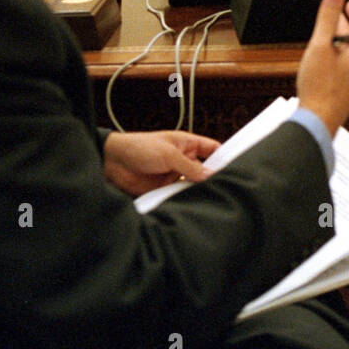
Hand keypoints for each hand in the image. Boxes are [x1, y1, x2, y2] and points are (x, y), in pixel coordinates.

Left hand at [102, 130, 218, 196]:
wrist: (112, 162)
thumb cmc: (138, 147)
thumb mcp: (168, 154)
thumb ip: (190, 166)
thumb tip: (211, 175)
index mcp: (186, 144)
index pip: (211, 149)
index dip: (223, 156)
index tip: (236, 166)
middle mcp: (183, 160)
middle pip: (205, 170)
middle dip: (212, 178)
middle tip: (226, 188)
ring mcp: (174, 175)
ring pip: (193, 185)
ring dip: (198, 190)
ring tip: (211, 198)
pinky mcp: (164, 189)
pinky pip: (179, 196)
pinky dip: (185, 200)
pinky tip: (192, 204)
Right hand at [295, 0, 348, 134]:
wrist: (317, 120)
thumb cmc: (321, 88)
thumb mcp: (321, 46)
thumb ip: (328, 19)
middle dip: (347, 23)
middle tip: (335, 13)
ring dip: (341, 38)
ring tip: (325, 32)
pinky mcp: (347, 88)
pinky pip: (347, 64)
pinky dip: (337, 53)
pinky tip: (322, 55)